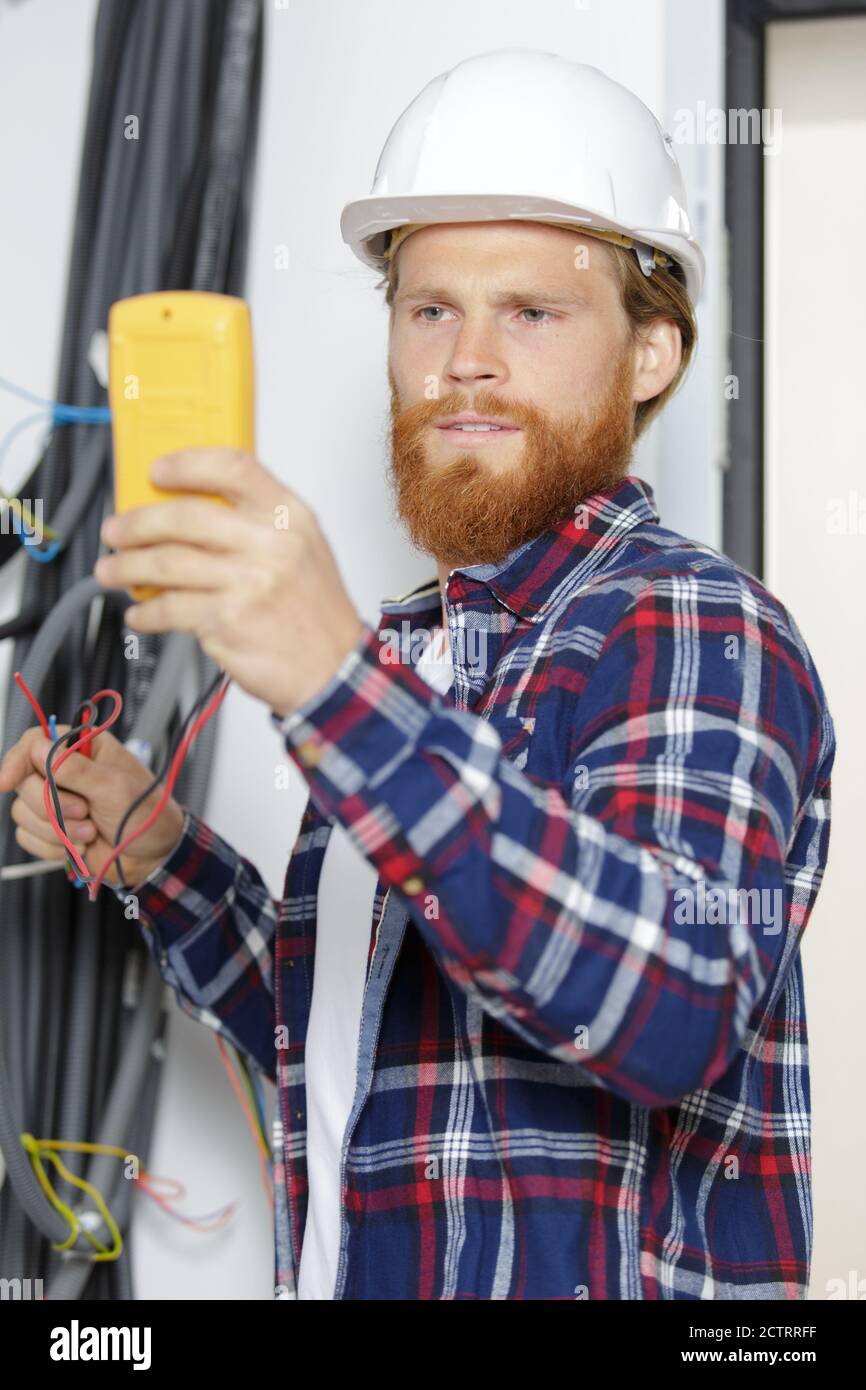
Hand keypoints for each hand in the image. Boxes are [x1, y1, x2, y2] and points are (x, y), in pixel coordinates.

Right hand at [0, 724, 185, 889]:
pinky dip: (53, 847)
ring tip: (91, 832)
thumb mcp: (115, 787)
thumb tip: (38, 748)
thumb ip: (76, 769)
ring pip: (22, 812)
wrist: (154, 856)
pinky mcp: (50, 831)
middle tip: (85, 811)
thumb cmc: (146, 814)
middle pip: (23, 780)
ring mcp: (55, 803)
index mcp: (83, 749)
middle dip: (51, 803)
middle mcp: (64, 773)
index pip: (34, 742)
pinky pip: (27, 837)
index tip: (6, 781)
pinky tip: (81, 845)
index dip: (16, 760)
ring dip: (57, 829)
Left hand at [93, 450, 366, 716]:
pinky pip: (169, 608)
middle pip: (186, 516)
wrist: (334, 670)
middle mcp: (270, 545)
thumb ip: (256, 521)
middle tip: (117, 531)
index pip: (234, 468)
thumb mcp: (303, 548)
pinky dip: (146, 612)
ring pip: (168, 563)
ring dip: (128, 567)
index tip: (158, 471)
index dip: (188, 465)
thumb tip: (187, 509)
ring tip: (113, 571)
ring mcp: (248, 583)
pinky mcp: (227, 621)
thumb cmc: (315, 612)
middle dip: (138, 523)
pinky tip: (141, 613)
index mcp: (290, 517)